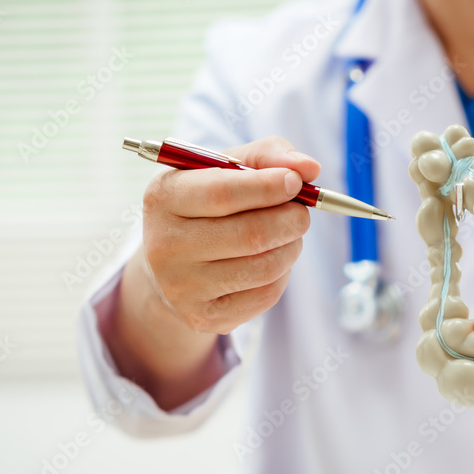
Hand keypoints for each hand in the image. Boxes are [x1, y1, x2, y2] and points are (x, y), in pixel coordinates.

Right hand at [141, 136, 319, 333]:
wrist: (173, 262)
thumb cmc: (208, 203)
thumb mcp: (226, 167)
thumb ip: (268, 156)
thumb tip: (309, 168)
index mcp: (163, 197)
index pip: (222, 193)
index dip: (267, 187)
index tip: (295, 182)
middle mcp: (164, 245)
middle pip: (251, 234)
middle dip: (291, 220)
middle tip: (301, 213)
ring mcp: (181, 287)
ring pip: (265, 267)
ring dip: (291, 247)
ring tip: (288, 235)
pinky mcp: (203, 317)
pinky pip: (265, 295)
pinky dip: (282, 275)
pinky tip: (270, 261)